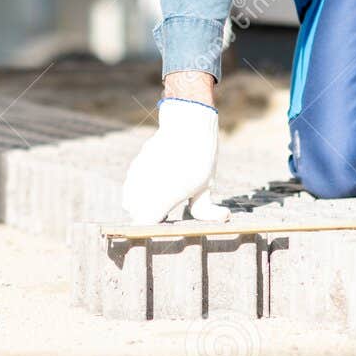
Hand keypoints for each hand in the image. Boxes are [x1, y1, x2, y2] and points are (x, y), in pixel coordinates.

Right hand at [120, 97, 230, 223]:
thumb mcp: (205, 187)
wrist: (186, 127)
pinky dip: (138, 190)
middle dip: (148, 216)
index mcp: (160, 200)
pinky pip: (131, 187)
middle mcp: (143, 189)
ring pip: (130, 201)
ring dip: (142, 203)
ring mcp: (136, 176)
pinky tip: (155, 183)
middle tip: (166, 212)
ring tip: (160, 198)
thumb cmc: (199, 160)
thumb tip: (224, 217)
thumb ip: (206, 210)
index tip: (166, 223)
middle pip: (136, 214)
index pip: (143, 225)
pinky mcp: (135, 166)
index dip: (154, 227)